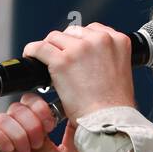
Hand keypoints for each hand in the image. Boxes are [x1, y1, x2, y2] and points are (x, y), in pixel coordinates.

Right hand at [0, 94, 81, 151]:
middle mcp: (15, 130)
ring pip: (3, 119)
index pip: (31, 102)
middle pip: (17, 108)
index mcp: (34, 128)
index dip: (40, 109)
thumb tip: (85, 117)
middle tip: (38, 145)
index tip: (50, 125)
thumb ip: (73, 139)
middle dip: (32, 124)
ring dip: (18, 135)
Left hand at [21, 23, 136, 125]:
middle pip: (73, 32)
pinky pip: (40, 48)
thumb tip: (87, 58)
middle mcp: (100, 40)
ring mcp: (80, 49)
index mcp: (119, 41)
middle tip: (63, 64)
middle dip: (66, 46)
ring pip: (55, 38)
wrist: (109, 122)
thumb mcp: (120, 73)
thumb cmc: (115, 107)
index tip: (75, 51)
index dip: (80, 41)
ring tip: (49, 64)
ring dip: (51, 50)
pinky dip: (33, 51)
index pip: (93, 29)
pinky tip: (32, 57)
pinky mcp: (62, 61)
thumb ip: (107, 58)